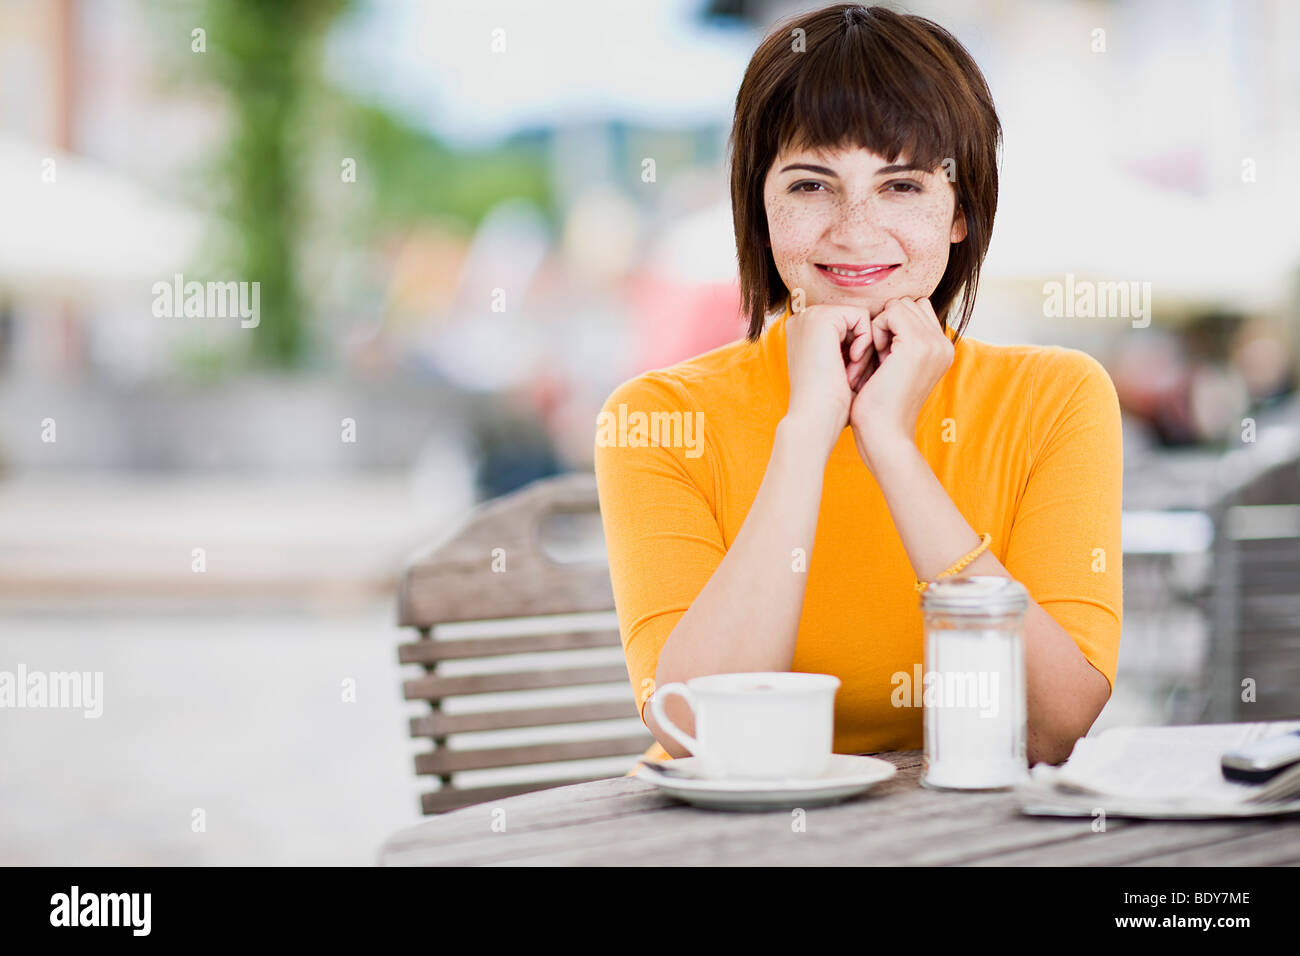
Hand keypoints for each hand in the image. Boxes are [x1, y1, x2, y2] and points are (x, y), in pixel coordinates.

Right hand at [782, 302, 874, 459]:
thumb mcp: (838, 368)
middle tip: (852, 377)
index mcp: (803, 331)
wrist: (815, 419)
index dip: (857, 351)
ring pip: (859, 319)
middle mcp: (803, 320)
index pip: (846, 327)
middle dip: (862, 348)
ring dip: (864, 347)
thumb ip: (849, 346)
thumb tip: (881, 334)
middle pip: (853, 321)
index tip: (849, 377)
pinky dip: (866, 341)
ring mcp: (810, 316)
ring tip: (852, 373)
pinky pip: (861, 317)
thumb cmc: (828, 405)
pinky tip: (854, 362)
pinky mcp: (822, 318)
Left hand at [848, 297, 953, 472]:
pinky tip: (875, 355)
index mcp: (943, 350)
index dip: (894, 325)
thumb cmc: (880, 406)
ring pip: (900, 305)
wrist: (884, 435)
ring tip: (877, 356)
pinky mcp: (917, 345)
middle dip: (888, 323)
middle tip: (878, 355)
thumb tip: (884, 311)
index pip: (917, 310)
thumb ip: (899, 342)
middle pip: (909, 303)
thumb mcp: (895, 367)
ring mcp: (934, 343)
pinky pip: (891, 312)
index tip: (883, 355)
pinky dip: (876, 329)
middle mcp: (945, 344)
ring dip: (882, 326)